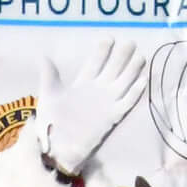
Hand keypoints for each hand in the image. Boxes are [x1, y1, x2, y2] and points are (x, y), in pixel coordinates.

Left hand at [36, 38, 148, 175]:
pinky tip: (142, 81)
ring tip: (140, 56)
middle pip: (114, 68)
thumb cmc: (51, 122)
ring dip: (132, 70)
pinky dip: (135, 93)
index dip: (103, 51)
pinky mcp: (112, 117)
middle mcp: (97, 90)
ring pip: (123, 82)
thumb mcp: (48, 96)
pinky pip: (127, 103)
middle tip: (130, 43)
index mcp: (83, 83)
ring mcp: (106, 103)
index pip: (96, 62)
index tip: (109, 38)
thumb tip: (43, 55)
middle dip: (122, 56)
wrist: (56, 147)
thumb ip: (49, 76)